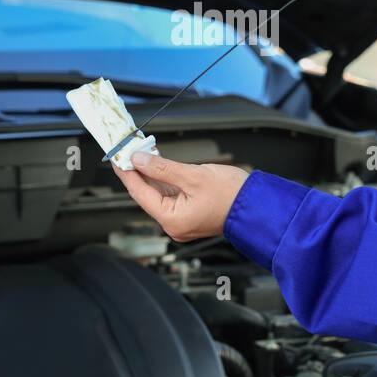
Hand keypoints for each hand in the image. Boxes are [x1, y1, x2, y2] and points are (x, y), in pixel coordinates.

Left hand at [112, 151, 249, 241]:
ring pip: (159, 194)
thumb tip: (139, 160)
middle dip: (138, 171)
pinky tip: (159, 164)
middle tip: (129, 151)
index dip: (127, 173)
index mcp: (172, 220)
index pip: (140, 193)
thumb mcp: (193, 175)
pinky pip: (171, 196)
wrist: (258, 205)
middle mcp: (174, 225)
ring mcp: (182, 221)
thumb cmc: (232, 195)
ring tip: (142, 153)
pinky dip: (164, 180)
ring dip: (151, 174)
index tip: (118, 157)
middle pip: (148, 194)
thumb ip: (163, 167)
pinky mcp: (190, 214)